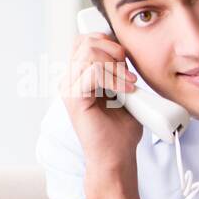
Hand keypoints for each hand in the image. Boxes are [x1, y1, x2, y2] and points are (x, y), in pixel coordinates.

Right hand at [60, 32, 143, 171]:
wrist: (117, 158)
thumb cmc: (121, 131)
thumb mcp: (125, 93)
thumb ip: (120, 72)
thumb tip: (125, 51)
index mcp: (80, 77)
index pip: (85, 41)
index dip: (108, 42)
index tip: (126, 60)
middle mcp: (70, 80)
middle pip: (85, 41)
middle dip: (113, 50)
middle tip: (128, 71)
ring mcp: (69, 88)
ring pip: (88, 53)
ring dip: (116, 65)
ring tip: (130, 83)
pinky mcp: (74, 98)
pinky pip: (93, 72)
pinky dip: (115, 78)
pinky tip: (127, 90)